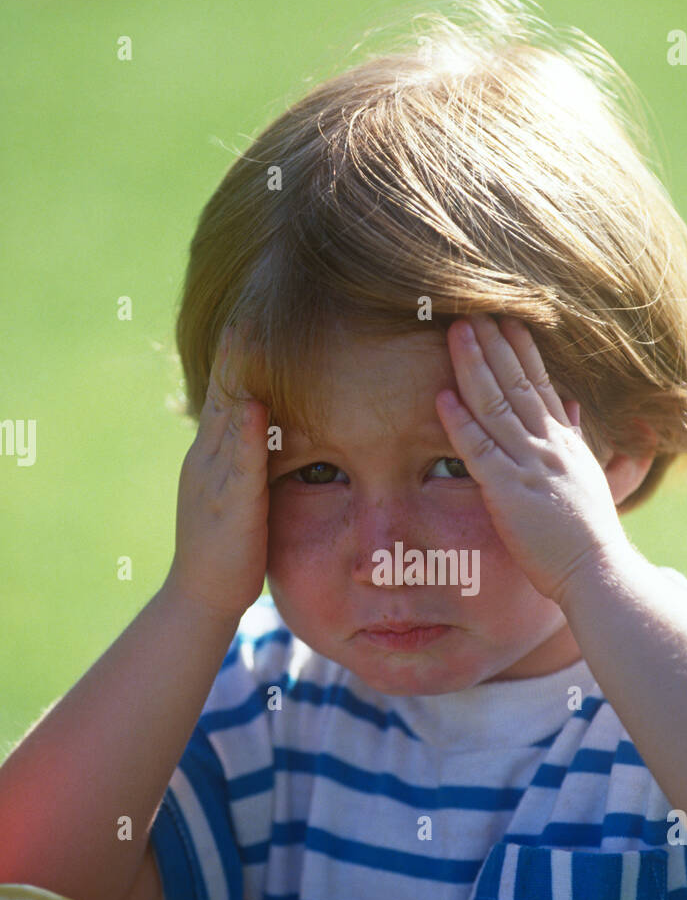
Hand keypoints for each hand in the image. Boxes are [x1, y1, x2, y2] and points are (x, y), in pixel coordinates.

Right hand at [165, 327, 269, 620]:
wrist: (202, 597)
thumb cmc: (231, 548)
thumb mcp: (240, 492)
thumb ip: (251, 459)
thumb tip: (271, 427)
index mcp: (214, 453)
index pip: (227, 391)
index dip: (237, 353)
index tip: (252, 312)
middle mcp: (208, 457)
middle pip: (223, 391)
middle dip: (235, 349)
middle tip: (250, 302)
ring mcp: (215, 479)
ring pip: (227, 418)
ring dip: (239, 376)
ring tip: (249, 333)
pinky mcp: (228, 507)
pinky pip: (237, 465)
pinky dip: (246, 433)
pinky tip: (255, 406)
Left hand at [435, 314, 629, 608]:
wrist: (597, 570)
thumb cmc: (590, 534)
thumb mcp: (589, 475)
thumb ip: (576, 436)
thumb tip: (570, 402)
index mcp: (565, 441)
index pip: (539, 384)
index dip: (521, 350)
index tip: (507, 318)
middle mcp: (548, 445)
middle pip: (516, 383)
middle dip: (494, 343)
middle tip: (474, 307)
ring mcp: (529, 465)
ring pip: (496, 405)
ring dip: (474, 366)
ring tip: (457, 332)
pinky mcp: (510, 491)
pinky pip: (480, 450)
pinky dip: (460, 422)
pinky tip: (443, 397)